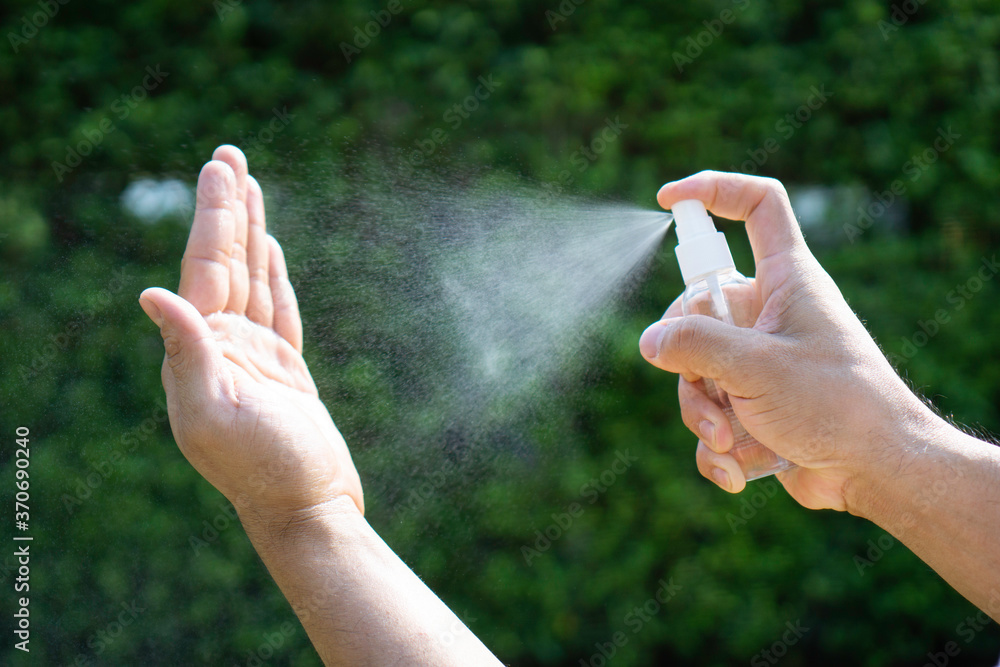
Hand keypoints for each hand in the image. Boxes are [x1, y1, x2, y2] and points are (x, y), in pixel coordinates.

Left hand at [139, 145, 363, 521]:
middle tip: (229, 156)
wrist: (306, 507)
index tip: (222, 170)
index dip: (215, 216)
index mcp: (201, 351)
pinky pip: (276, 308)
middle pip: (225, 262)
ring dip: (249, 232)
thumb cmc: (264, 470)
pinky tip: (269, 250)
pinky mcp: (284, 369)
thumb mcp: (217, 415)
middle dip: (227, 208)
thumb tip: (151, 295)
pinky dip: (273, 275)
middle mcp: (221, 346)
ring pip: (250, 279)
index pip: (206, 268)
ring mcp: (254, 356)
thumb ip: (187, 354)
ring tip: (249, 188)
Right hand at [639, 171, 938, 512]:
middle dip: (686, 362)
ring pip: (696, 372)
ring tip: (731, 443)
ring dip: (703, 415)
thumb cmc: (838, 406)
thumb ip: (695, 346)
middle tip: (707, 393)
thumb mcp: (758, 367)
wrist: (879, 473)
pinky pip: (711, 416)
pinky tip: (738, 472)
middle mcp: (771, 314)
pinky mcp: (754, 406)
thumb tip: (650, 342)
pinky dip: (717, 448)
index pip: (757, 208)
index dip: (714, 191)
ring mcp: (760, 362)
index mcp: (786, 280)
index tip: (667, 200)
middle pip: (696, 311)